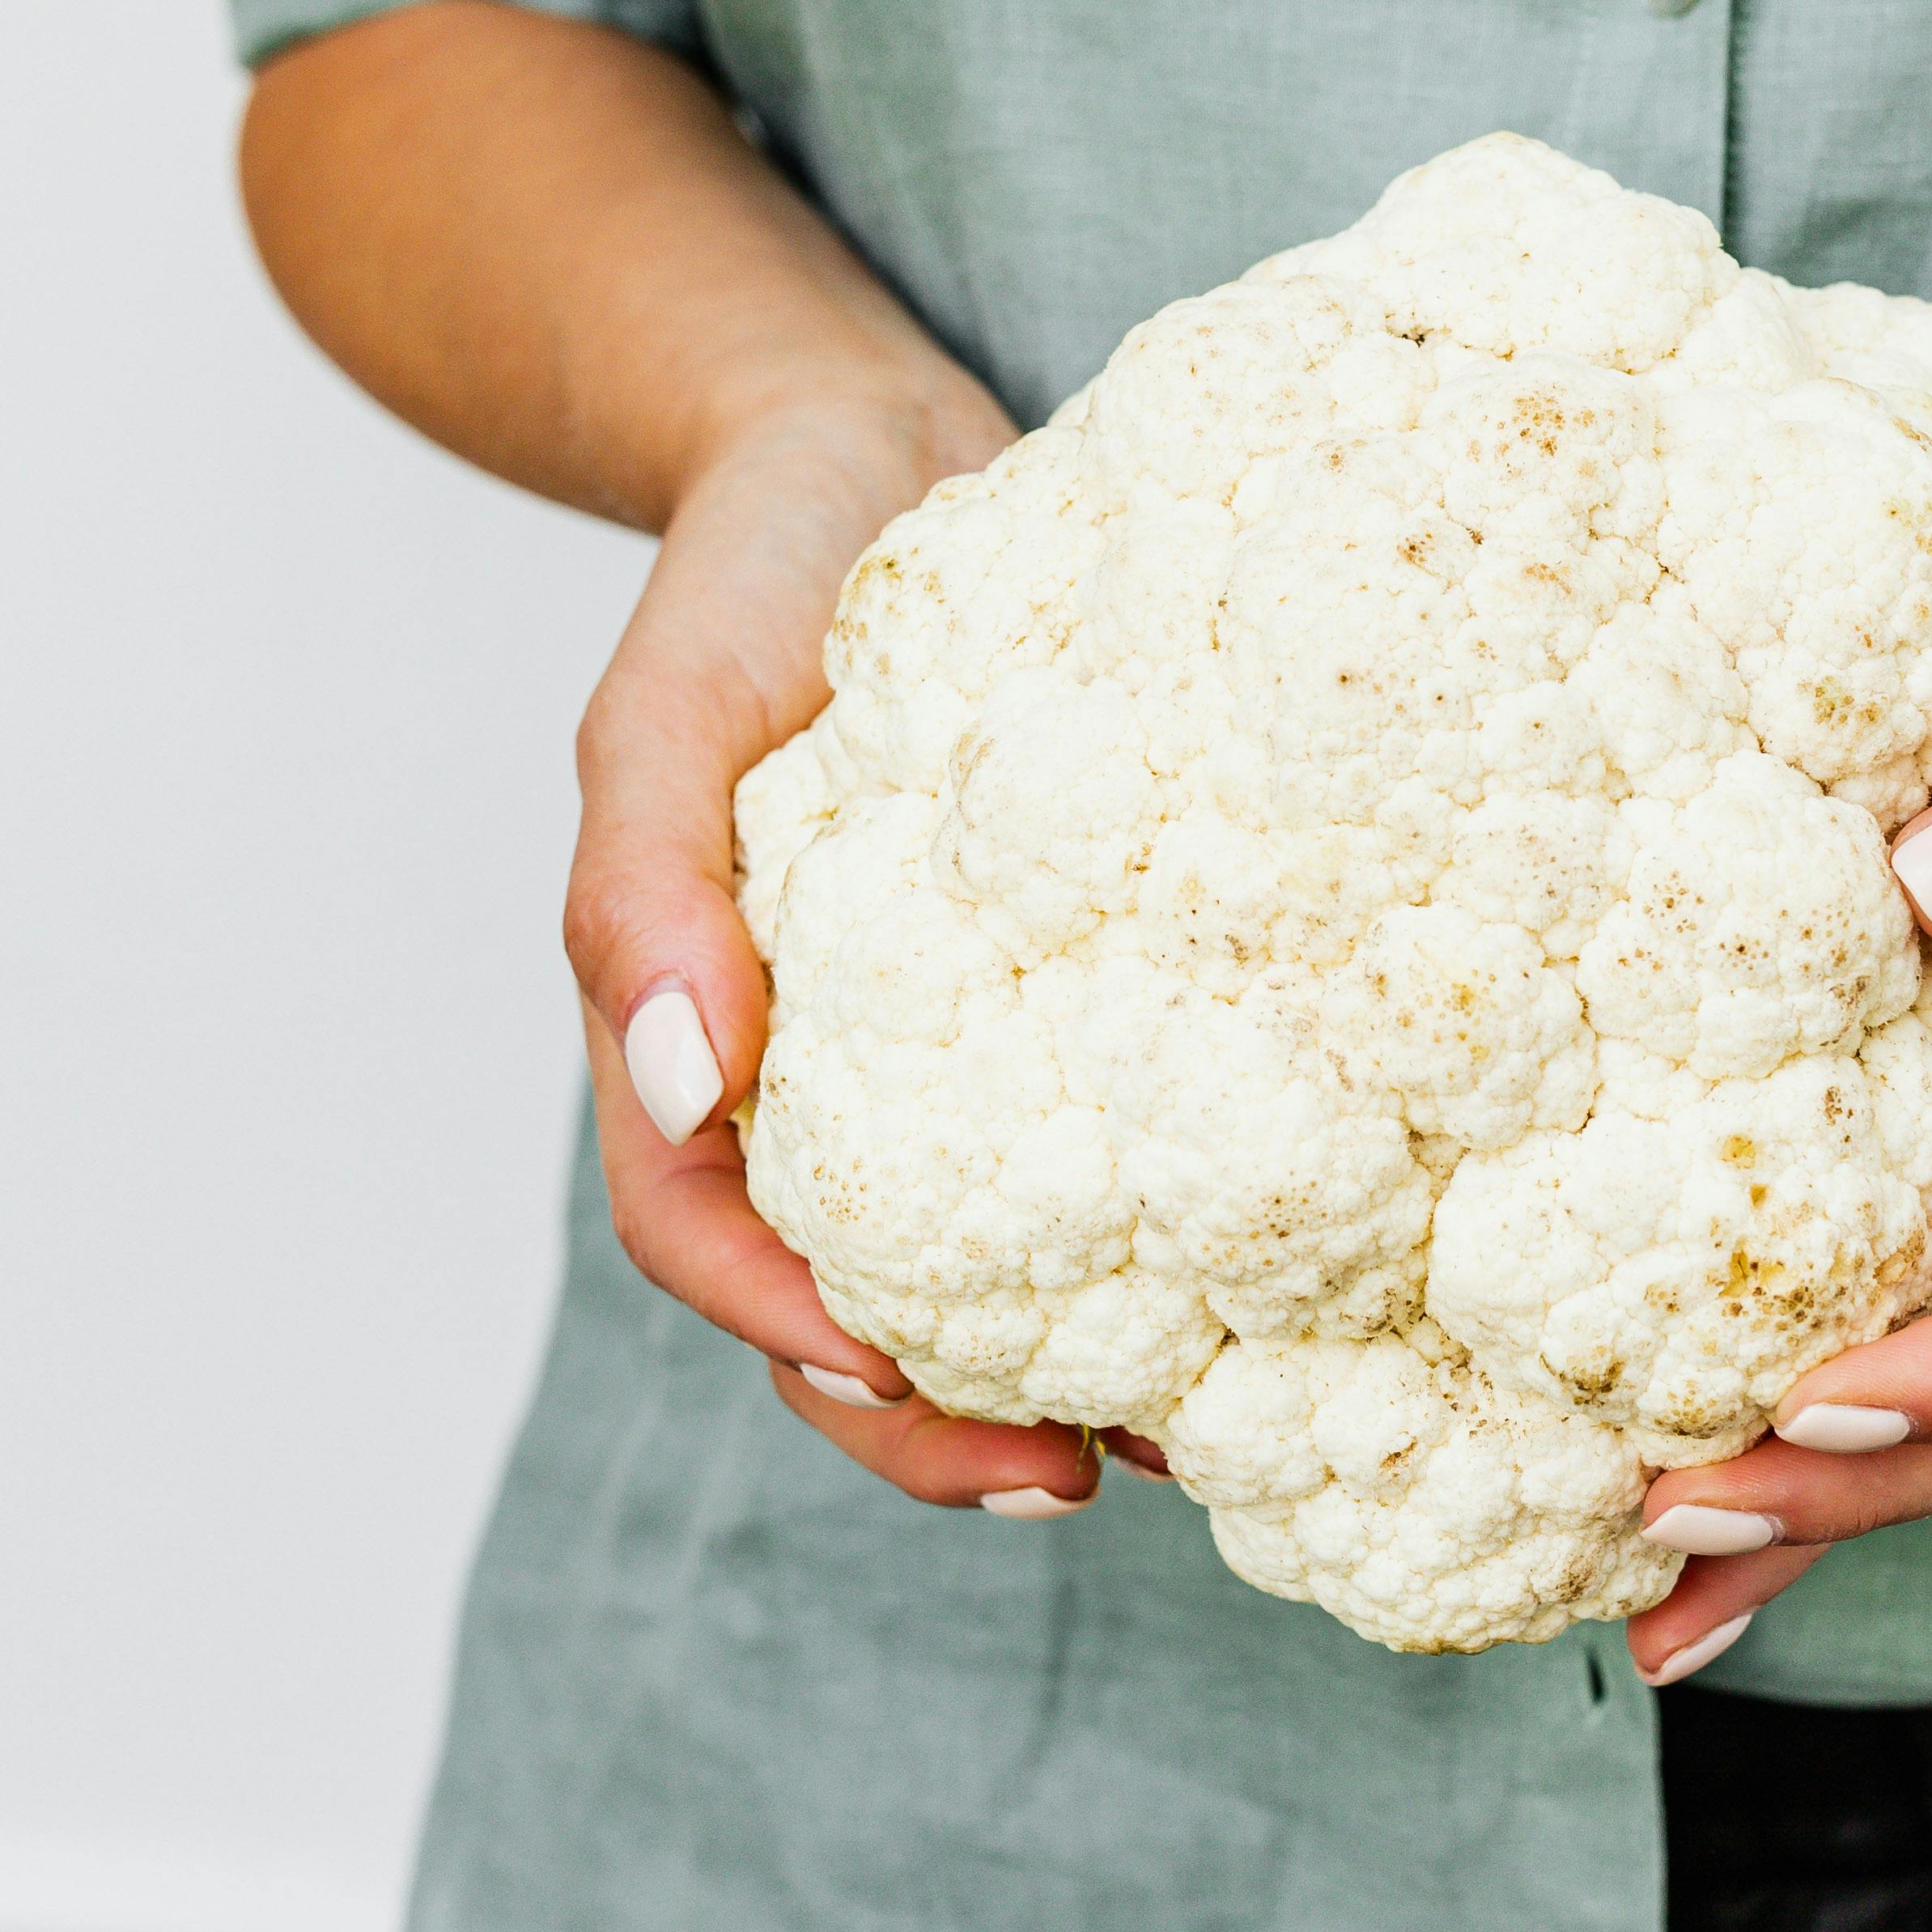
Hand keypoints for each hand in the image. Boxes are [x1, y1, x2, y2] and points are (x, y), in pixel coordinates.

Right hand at [562, 382, 1146, 1510]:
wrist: (872, 453)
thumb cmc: (751, 574)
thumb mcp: (663, 707)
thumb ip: (644, 892)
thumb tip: (680, 1081)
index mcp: (700, 1031)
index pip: (707, 1235)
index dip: (792, 1336)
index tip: (907, 1383)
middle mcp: (821, 1072)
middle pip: (845, 1310)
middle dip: (941, 1426)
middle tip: (1074, 1479)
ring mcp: (949, 1049)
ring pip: (989, 1267)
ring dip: (1073, 1372)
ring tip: (1212, 1437)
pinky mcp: (1077, 996)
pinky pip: (1112, 1144)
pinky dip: (1173, 1233)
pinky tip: (1287, 1277)